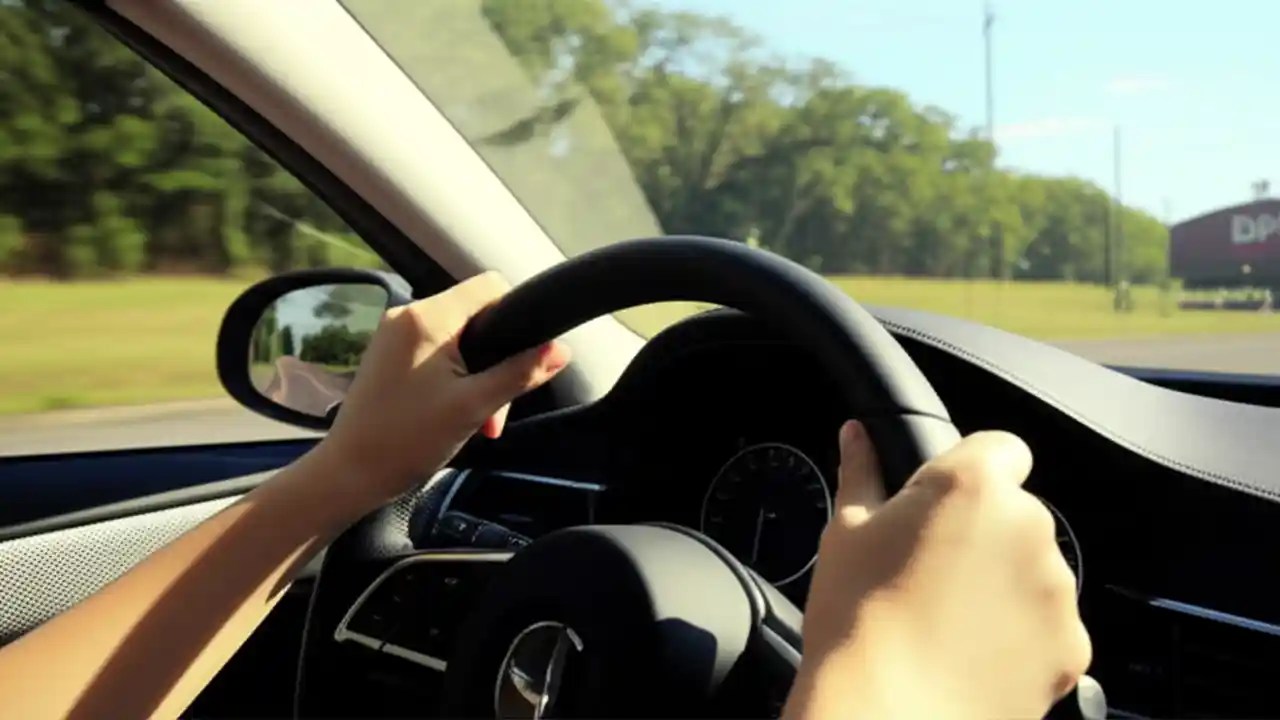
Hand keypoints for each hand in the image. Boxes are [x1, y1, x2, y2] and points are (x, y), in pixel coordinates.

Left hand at [316, 272, 570, 506]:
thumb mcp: (474, 406)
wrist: (348, 475)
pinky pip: (437, 354)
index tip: (521, 361)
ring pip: (459, 340)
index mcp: (427, 317)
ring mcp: (394, 336)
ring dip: (478, 377)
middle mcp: (407, 316)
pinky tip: (456, 414)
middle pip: (477, 318)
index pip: (490, 286)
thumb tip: (561, 351)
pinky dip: (455, 380)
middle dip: (496, 361)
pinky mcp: (388, 357)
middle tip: (496, 412)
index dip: (516, 316)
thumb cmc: (406, 440)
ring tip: (478, 422)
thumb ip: (521, 373)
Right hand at [786, 423, 1089, 719]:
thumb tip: (857, 435)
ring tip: (949, 620)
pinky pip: (1049, 624)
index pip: (1000, 448)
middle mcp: (1028, 526)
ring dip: (1005, 584)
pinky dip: (1022, 635)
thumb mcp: (845, 533)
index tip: (943, 504)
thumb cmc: (857, 620)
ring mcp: (1056, 589)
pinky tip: (973, 653)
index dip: (971, 471)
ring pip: (1034, 569)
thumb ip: (862, 472)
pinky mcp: (1072, 643)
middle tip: (931, 570)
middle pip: (1017, 513)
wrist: (887, 714)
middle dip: (984, 533)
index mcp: (972, 485)